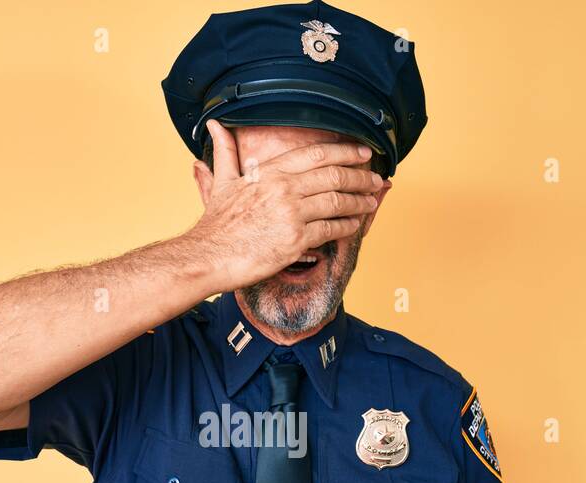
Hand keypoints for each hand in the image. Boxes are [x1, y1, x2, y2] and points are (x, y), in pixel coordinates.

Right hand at [188, 119, 383, 290]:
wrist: (209, 256)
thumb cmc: (216, 223)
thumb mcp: (222, 181)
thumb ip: (226, 152)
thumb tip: (215, 124)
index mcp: (270, 172)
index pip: (316, 154)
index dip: (345, 151)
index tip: (363, 153)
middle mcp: (284, 188)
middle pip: (334, 176)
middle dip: (360, 177)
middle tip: (376, 179)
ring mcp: (291, 214)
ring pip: (337, 201)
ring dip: (359, 201)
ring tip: (371, 202)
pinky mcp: (296, 240)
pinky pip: (331, 229)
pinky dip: (347, 226)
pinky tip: (355, 224)